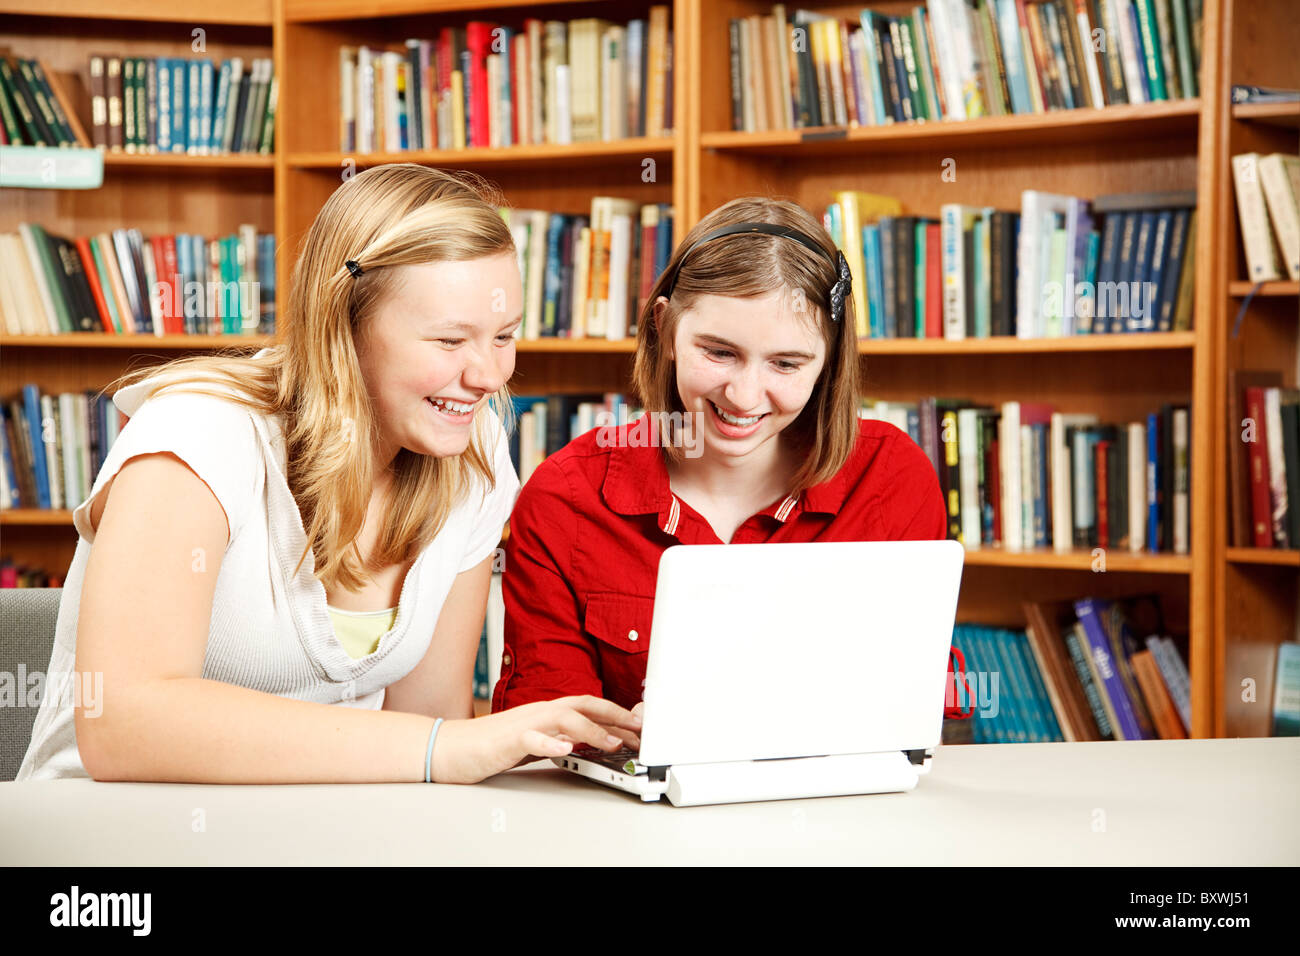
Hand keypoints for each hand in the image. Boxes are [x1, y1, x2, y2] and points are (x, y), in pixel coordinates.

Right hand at [429, 696, 642, 783]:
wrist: (451, 747)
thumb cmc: (491, 745)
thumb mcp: (534, 741)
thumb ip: (559, 738)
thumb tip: (588, 744)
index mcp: (546, 711)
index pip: (588, 706)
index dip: (616, 713)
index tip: (639, 726)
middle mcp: (538, 711)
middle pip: (582, 705)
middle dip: (614, 715)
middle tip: (639, 729)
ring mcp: (523, 723)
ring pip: (562, 718)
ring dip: (591, 730)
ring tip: (612, 743)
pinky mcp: (506, 740)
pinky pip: (530, 739)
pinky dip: (549, 744)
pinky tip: (565, 750)